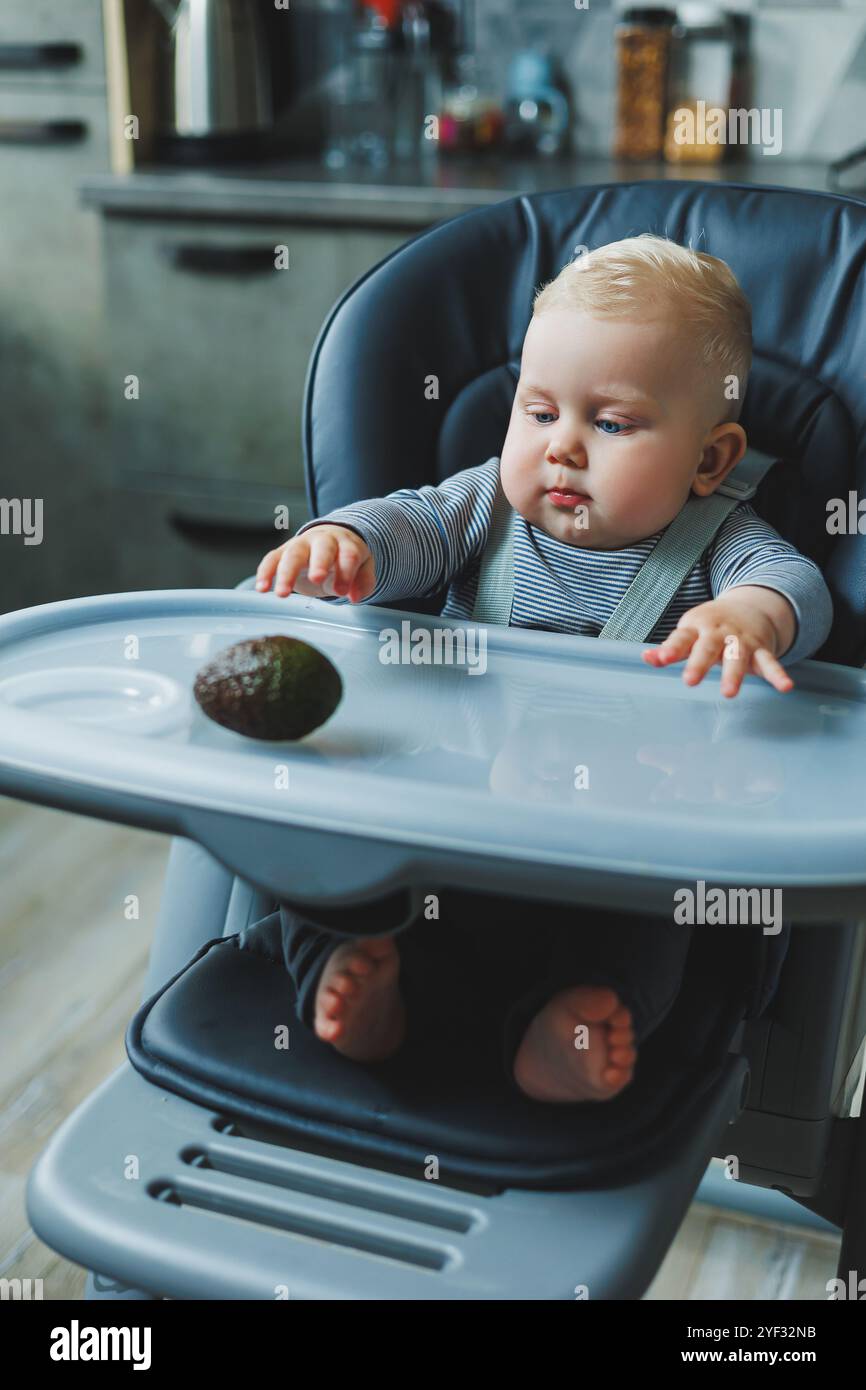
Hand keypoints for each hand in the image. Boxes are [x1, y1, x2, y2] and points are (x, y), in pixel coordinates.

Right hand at [255, 524, 375, 602]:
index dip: (346, 572)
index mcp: (345, 543)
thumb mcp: (362, 567)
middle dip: (319, 563)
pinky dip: (265, 572)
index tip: (343, 591)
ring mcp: (301, 544)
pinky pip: (272, 558)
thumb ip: (362, 581)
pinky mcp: (283, 551)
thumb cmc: (345, 557)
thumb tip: (355, 596)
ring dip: (286, 574)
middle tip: (317, 579)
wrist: (330, 537)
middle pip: (321, 549)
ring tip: (282, 594)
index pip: (348, 555)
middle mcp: (323, 540)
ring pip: (293, 554)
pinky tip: (262, 588)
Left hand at [641, 593, 794, 696]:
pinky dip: (778, 675)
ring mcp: (742, 641)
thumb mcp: (689, 632)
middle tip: (690, 681)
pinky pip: (770, 663)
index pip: (681, 638)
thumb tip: (647, 658)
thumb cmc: (710, 627)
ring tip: (729, 692)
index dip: (670, 649)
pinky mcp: (761, 650)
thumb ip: (670, 649)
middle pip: (708, 648)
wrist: (749, 608)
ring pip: (738, 657)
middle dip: (699, 664)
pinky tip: (785, 686)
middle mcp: (719, 633)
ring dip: (734, 674)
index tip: (660, 659)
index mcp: (697, 627)